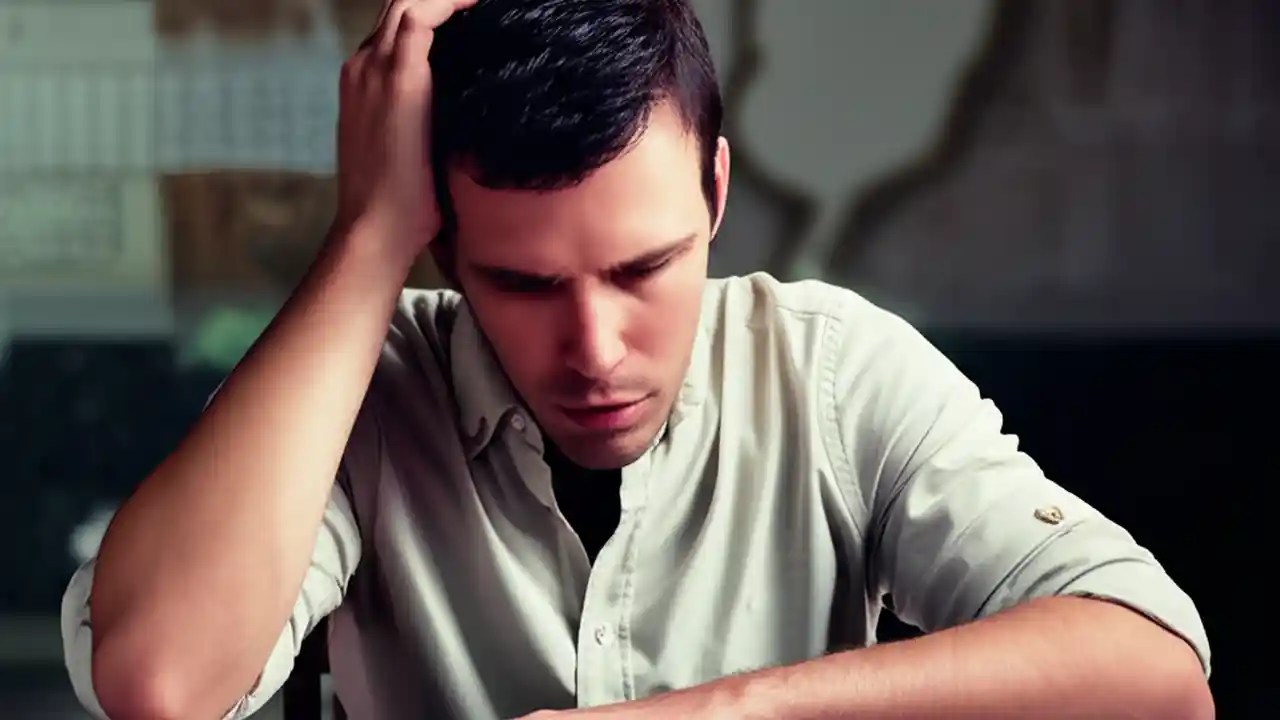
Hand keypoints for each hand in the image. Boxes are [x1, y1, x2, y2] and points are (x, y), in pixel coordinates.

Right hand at [332, 0, 476, 261]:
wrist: (376, 229)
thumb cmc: (400, 206)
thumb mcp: (413, 152)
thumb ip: (429, 125)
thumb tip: (470, 121)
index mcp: (363, 81)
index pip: (397, 28)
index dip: (437, 16)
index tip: (475, 22)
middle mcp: (363, 65)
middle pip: (401, 5)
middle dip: (443, 3)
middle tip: (483, 7)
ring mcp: (374, 68)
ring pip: (408, 2)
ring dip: (450, 0)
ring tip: (486, 4)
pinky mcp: (397, 77)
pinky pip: (422, 16)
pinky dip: (452, 4)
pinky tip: (482, 5)